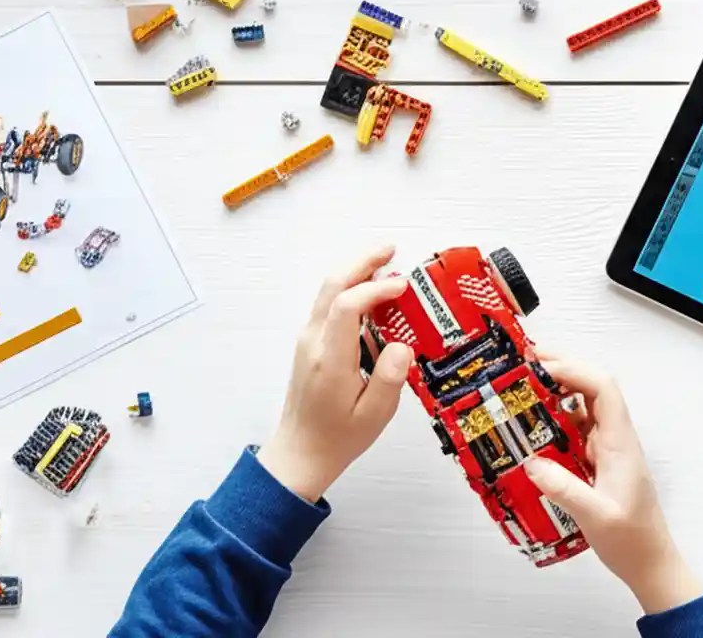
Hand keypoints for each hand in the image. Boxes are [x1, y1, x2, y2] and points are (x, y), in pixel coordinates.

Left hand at [257, 246, 413, 502]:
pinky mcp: (311, 345)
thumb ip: (390, 379)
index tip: (402, 286)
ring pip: (328, 292)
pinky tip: (372, 294)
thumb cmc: (337, 438)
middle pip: (332, 286)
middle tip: (391, 249)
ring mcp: (309, 341)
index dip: (374, 289)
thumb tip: (402, 346)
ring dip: (355, 273)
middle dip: (361, 263)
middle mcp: (314, 343)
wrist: (300, 453)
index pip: (347, 306)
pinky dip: (350, 291)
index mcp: (330, 359)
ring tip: (386, 264)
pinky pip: (329, 306)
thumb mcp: (374, 415)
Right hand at [523, 359, 700, 614]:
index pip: (602, 388)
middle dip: (560, 370)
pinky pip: (573, 432)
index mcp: (620, 443)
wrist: (650, 564)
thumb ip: (565, 489)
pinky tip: (529, 429)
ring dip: (553, 393)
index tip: (538, 369)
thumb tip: (530, 461)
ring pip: (581, 407)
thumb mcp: (596, 517)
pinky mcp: (595, 463)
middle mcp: (614, 438)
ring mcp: (605, 449)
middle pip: (591, 388)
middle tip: (521, 366)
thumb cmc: (631, 541)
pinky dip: (552, 422)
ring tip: (519, 390)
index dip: (572, 370)